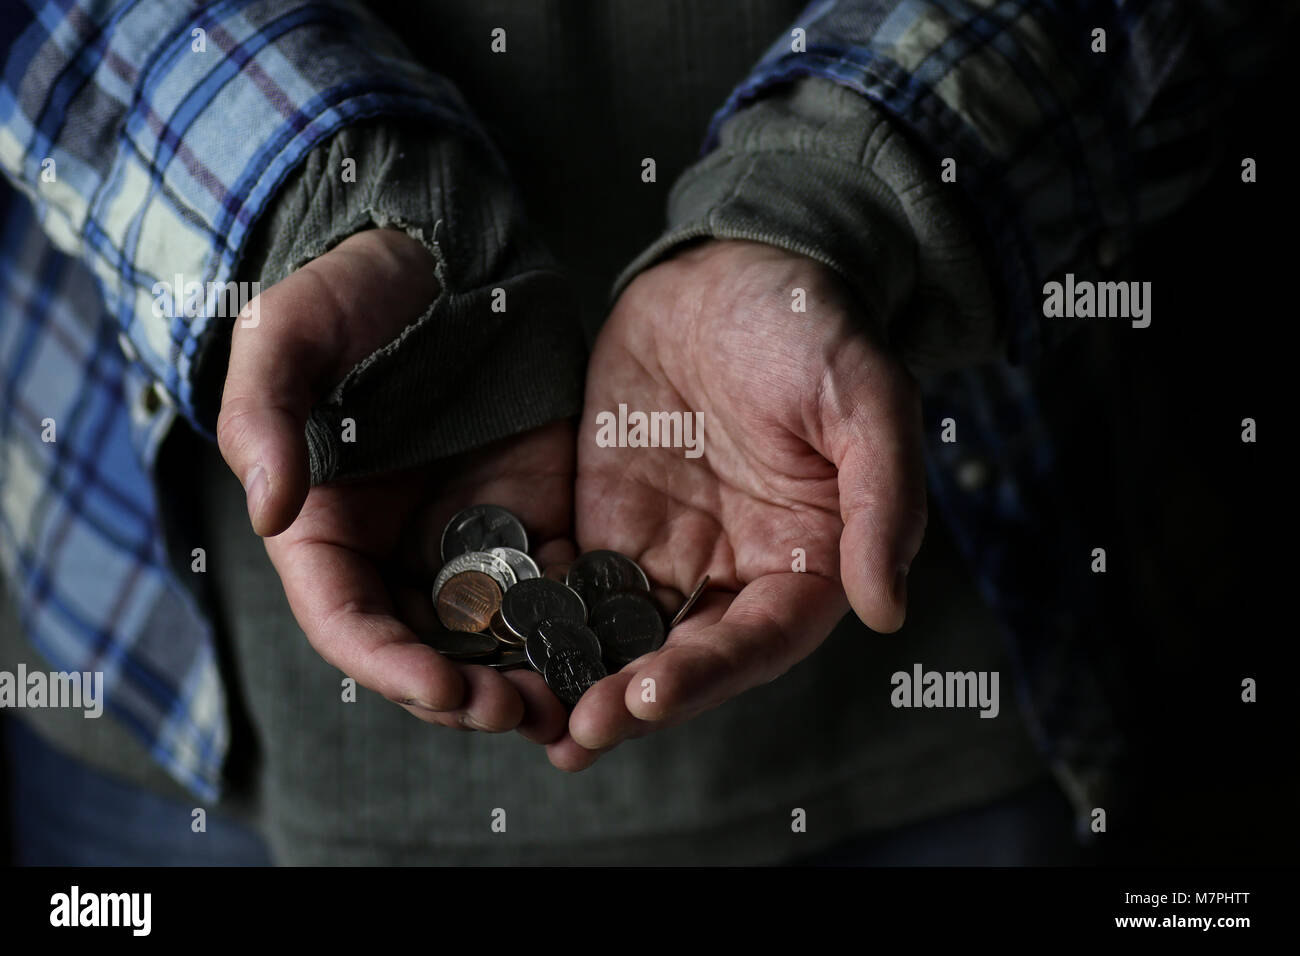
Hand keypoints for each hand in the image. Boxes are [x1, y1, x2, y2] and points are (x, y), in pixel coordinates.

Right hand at [217, 229, 572, 738]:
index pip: (349, 623)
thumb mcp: (286, 335)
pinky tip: (612, 652)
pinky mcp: (537, 518)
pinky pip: (558, 588)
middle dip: (470, 694)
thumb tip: (268, 510)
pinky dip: (578, 628)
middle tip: (522, 714)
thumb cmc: (351, 291)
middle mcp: (399, 553)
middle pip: (429, 651)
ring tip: (573, 710)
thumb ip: (264, 418)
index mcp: (330, 532)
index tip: (442, 689)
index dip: (390, 667)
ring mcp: (472, 540)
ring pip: (498, 637)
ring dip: (530, 680)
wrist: (441, 256)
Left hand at [552, 239, 926, 768]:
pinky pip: (575, 585)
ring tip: (529, 718)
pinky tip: (499, 650)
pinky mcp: (609, 524)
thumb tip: (886, 611)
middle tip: (579, 730)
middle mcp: (736, 572)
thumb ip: (883, 502)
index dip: (710, 672)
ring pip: (625, 637)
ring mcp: (669, 551)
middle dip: (634, 698)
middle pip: (686, 658)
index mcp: (807, 561)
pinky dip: (543, 624)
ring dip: (581, 680)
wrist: (733, 267)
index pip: (760, 639)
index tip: (653, 692)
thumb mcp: (866, 400)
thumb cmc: (813, 328)